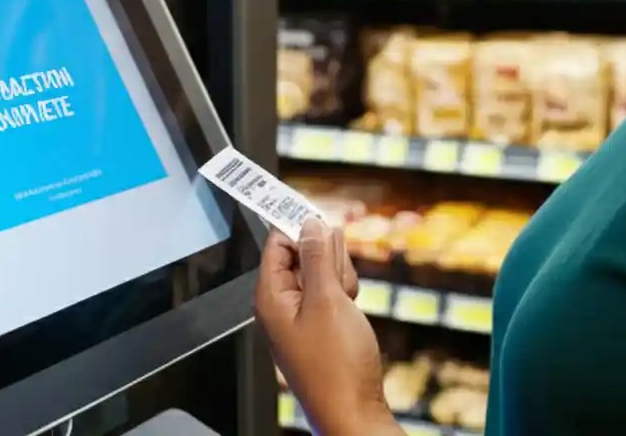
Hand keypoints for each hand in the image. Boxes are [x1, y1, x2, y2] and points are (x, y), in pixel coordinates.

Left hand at [255, 218, 399, 435]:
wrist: (355, 409)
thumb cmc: (336, 364)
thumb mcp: (327, 300)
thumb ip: (317, 257)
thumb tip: (309, 223)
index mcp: (270, 295)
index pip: (278, 242)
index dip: (300, 227)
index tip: (324, 218)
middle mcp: (282, 301)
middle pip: (304, 252)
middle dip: (329, 260)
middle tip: (337, 285)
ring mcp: (303, 310)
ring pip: (324, 269)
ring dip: (341, 278)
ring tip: (347, 303)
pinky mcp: (322, 319)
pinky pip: (334, 290)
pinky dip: (347, 294)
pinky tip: (352, 310)